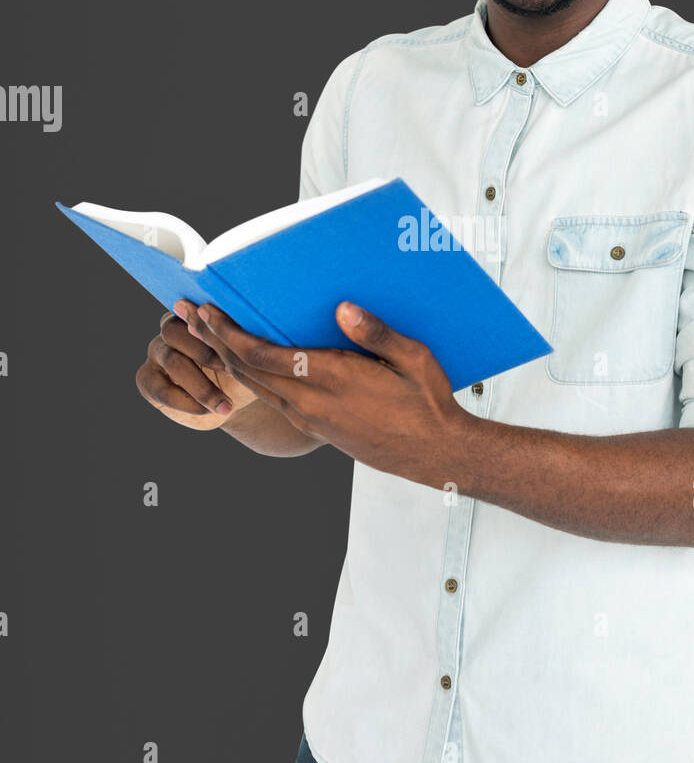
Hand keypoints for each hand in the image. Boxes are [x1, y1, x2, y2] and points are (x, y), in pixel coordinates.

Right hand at [135, 307, 258, 429]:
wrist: (230, 402)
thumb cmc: (243, 372)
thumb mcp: (248, 357)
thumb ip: (243, 340)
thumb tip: (254, 333)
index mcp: (194, 314)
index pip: (193, 311)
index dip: (211, 328)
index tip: (236, 347)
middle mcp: (170, 329)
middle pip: (173, 331)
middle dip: (203, 353)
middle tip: (230, 370)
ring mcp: (156, 353)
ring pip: (172, 361)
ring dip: (201, 386)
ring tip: (226, 405)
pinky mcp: (147, 380)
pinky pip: (160, 388)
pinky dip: (186, 402)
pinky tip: (207, 411)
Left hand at [176, 298, 471, 483]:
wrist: (434, 453)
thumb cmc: (427, 403)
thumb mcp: (413, 359)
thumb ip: (376, 333)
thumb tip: (343, 308)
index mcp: (331, 380)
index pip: (263, 355)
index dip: (230, 333)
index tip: (209, 311)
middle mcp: (312, 403)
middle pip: (247, 370)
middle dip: (215, 341)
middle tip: (190, 315)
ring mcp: (311, 419)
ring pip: (256, 387)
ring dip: (227, 359)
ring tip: (208, 336)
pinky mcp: (316, 428)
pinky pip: (272, 400)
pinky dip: (250, 378)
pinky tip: (247, 365)